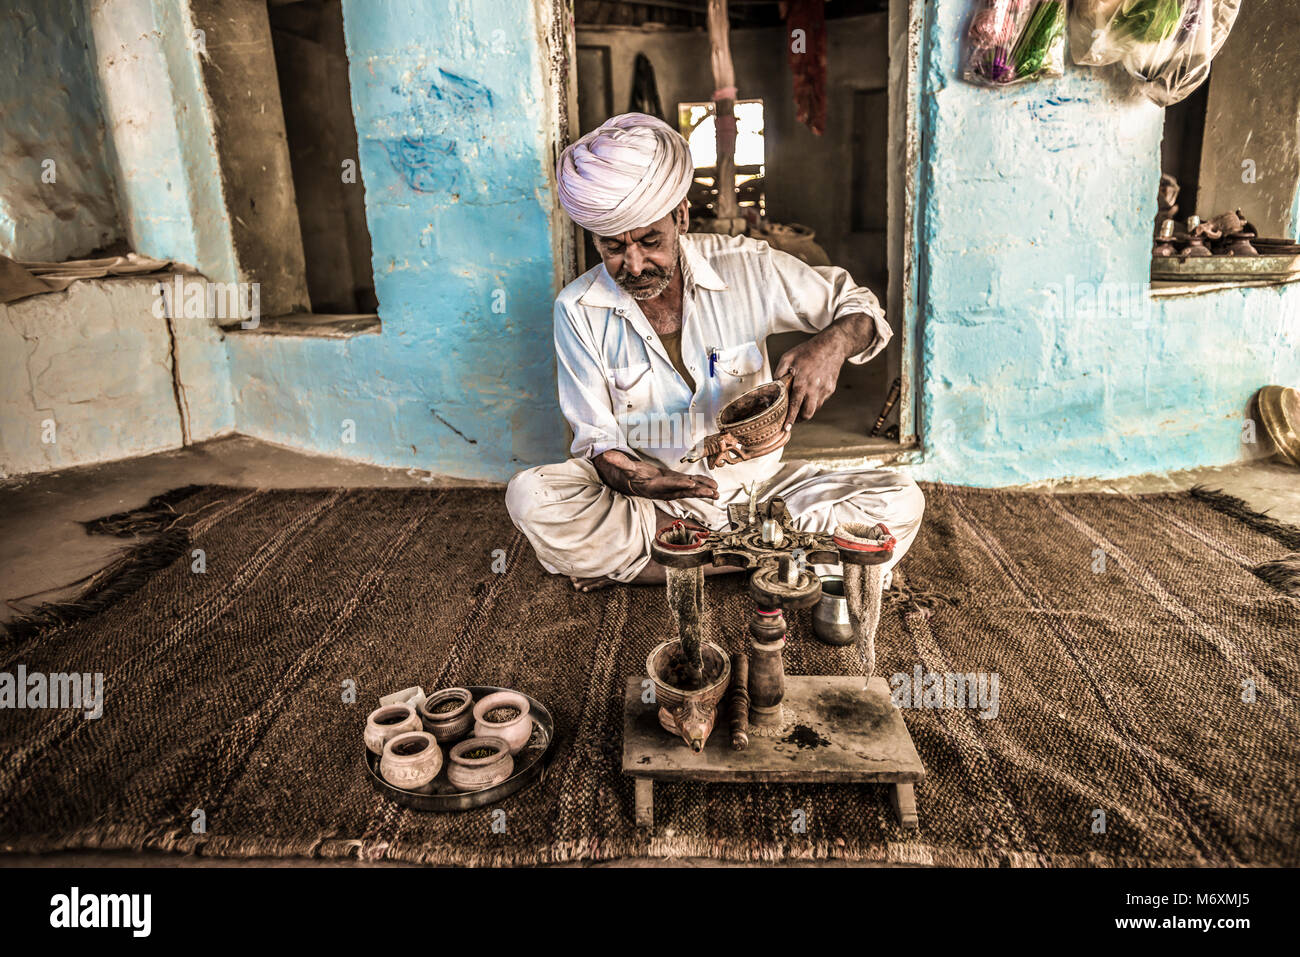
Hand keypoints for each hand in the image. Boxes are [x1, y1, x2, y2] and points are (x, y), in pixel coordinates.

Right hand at [593, 450, 719, 500]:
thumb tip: (607, 455)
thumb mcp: (620, 466)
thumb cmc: (624, 474)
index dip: (678, 484)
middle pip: (682, 491)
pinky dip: (700, 485)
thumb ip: (617, 461)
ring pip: (687, 490)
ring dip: (702, 491)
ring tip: (717, 493)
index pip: (666, 485)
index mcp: (651, 485)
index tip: (690, 484)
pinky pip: (688, 486)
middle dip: (697, 492)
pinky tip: (712, 486)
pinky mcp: (673, 483)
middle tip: (712, 493)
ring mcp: (669, 488)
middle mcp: (662, 490)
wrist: (626, 482)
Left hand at [773, 328, 850, 430]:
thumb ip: (779, 373)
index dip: (790, 419)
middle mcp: (814, 388)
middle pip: (808, 413)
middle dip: (799, 419)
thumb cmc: (807, 351)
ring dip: (807, 410)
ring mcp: (824, 390)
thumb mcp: (787, 357)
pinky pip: (821, 401)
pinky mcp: (831, 389)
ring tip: (799, 406)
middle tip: (792, 419)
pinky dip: (814, 401)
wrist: (831, 346)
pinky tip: (809, 393)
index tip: (786, 428)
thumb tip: (773, 386)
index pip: (795, 406)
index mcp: (802, 382)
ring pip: (815, 409)